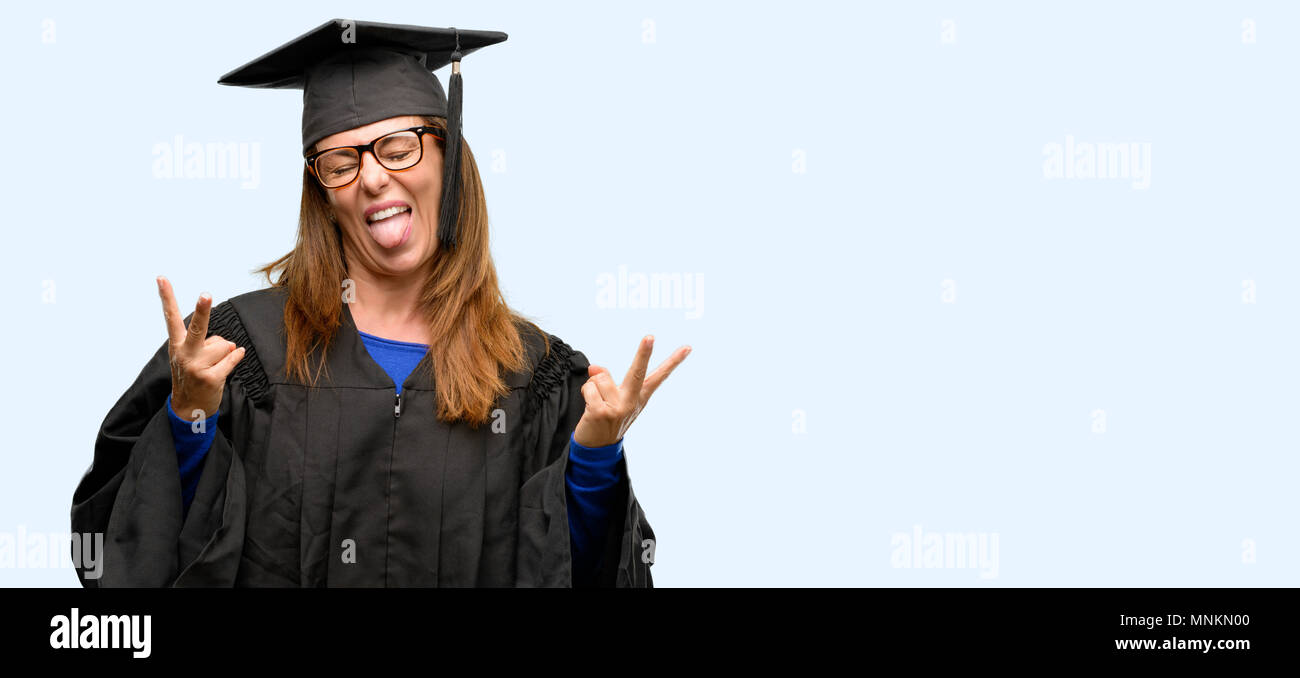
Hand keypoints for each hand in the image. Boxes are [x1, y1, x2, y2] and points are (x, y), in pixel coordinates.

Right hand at [157, 276, 243, 421]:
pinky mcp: (210, 378)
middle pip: (197, 327)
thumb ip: (208, 343)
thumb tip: (229, 343)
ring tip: (214, 366)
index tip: (162, 278)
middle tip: (206, 294)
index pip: (171, 317)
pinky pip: (232, 359)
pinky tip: (228, 364)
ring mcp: (196, 366)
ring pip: (224, 345)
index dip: (167, 296)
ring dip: (224, 354)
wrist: (189, 408)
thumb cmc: (193, 375)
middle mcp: (184, 353)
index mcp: (177, 344)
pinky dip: (235, 359)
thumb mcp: (193, 357)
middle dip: (203, 310)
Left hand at [573, 335, 690, 447]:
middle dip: (643, 353)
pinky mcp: (601, 413)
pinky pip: (588, 389)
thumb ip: (606, 379)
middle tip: (650, 337)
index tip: (687, 348)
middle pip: (638, 372)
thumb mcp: (612, 398)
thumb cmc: (606, 418)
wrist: (597, 448)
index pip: (660, 375)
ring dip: (592, 387)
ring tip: (596, 401)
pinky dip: (584, 394)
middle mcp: (632, 401)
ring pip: (600, 378)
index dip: (674, 361)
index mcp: (639, 396)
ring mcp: (618, 408)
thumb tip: (594, 368)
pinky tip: (590, 408)